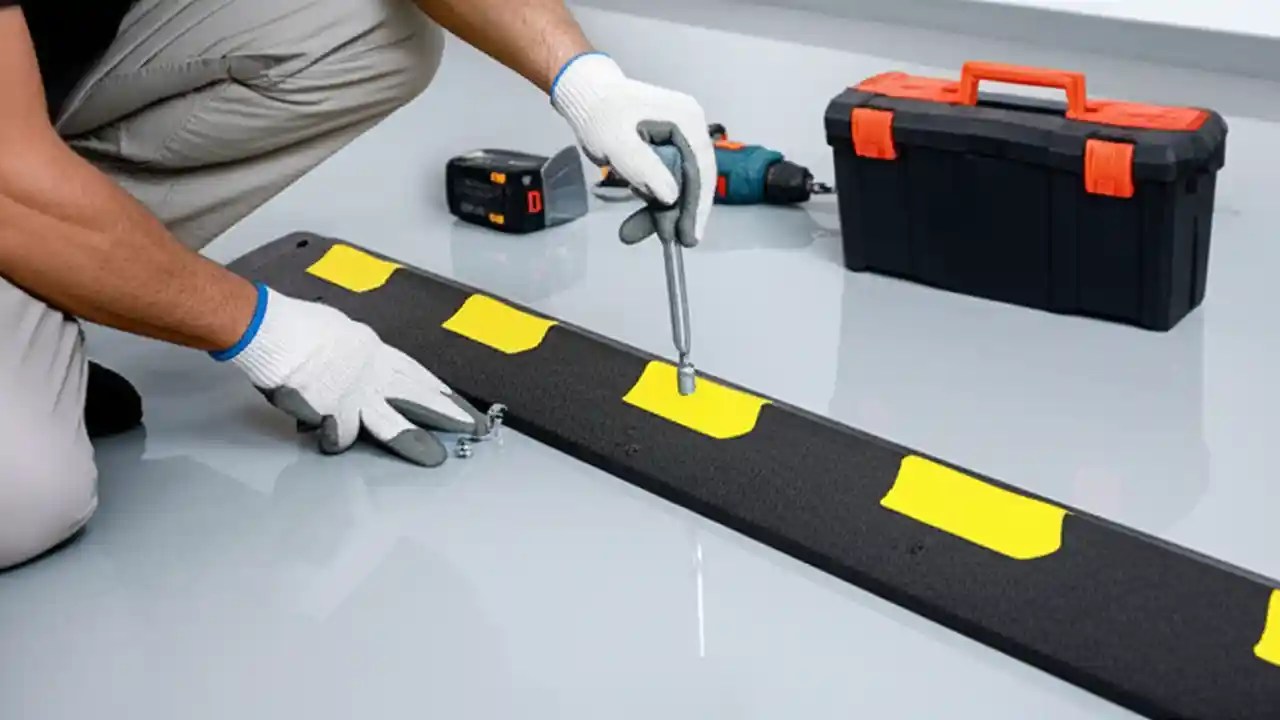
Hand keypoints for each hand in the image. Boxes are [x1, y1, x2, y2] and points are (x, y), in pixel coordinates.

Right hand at [213, 284, 486, 466]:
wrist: (270, 330)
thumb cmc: (296, 328)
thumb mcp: (339, 333)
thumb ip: (354, 359)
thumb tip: (356, 377)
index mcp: (374, 351)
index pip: (416, 373)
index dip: (440, 390)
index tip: (461, 403)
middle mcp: (371, 373)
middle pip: (417, 396)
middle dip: (448, 414)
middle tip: (474, 427)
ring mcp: (354, 394)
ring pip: (392, 423)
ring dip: (415, 442)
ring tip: (436, 457)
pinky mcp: (332, 412)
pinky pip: (338, 438)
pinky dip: (333, 441)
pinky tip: (325, 438)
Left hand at [550, 52, 714, 246]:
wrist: (586, 96)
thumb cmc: (600, 115)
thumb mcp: (618, 145)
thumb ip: (646, 170)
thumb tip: (672, 198)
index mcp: (686, 120)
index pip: (701, 170)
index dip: (697, 206)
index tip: (690, 237)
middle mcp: (690, 127)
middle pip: (693, 180)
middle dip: (677, 213)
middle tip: (669, 242)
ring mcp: (680, 138)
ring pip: (678, 184)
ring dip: (660, 211)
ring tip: (634, 231)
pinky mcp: (668, 147)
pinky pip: (667, 179)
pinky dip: (652, 199)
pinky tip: (639, 218)